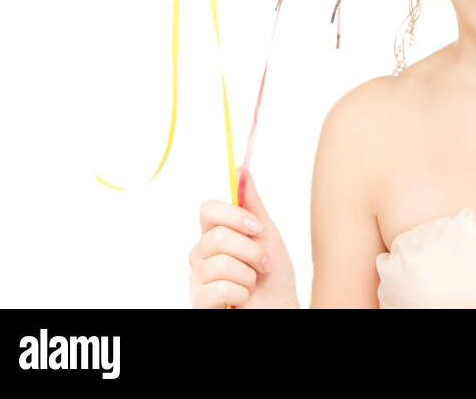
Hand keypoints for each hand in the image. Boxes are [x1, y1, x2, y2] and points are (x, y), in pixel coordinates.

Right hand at [189, 169, 298, 307]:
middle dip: (250, 251)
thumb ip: (252, 204)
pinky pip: (219, 289)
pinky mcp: (198, 302)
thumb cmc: (273, 274)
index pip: (207, 209)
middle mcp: (201, 253)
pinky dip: (241, 294)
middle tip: (261, 263)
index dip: (233, 215)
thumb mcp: (267, 234)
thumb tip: (241, 170)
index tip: (256, 227)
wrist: (278, 307)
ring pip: (220, 264)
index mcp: (215, 232)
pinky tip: (242, 298)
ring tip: (252, 283)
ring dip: (248, 275)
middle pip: (217, 237)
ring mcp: (197, 278)